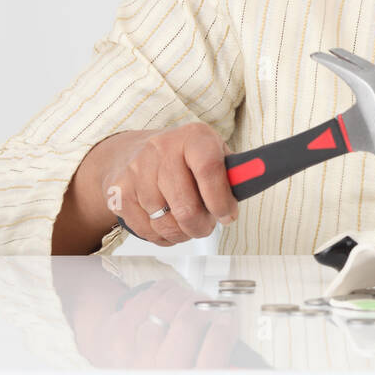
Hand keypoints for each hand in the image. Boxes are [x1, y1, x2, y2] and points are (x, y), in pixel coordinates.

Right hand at [100, 123, 238, 245]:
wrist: (133, 152)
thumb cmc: (184, 158)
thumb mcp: (213, 153)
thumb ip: (233, 173)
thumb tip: (255, 180)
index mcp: (194, 137)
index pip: (209, 169)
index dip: (220, 200)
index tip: (227, 216)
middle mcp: (162, 149)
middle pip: (185, 206)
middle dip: (201, 226)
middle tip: (207, 226)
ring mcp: (137, 169)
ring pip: (164, 222)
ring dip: (182, 233)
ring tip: (187, 224)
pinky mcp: (119, 191)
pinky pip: (146, 229)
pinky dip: (162, 236)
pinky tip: (168, 226)